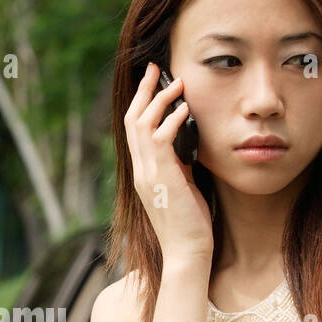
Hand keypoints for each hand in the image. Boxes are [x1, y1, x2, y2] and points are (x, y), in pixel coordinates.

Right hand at [123, 62, 213, 266]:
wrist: (187, 252)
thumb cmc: (190, 224)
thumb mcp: (182, 186)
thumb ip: (178, 164)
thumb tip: (186, 143)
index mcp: (142, 172)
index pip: (134, 130)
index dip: (141, 103)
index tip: (153, 82)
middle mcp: (140, 171)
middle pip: (132, 121)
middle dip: (144, 92)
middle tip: (155, 69)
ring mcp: (148, 175)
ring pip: (142, 126)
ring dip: (159, 101)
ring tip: (176, 84)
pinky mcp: (161, 178)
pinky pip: (160, 140)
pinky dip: (171, 121)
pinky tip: (184, 110)